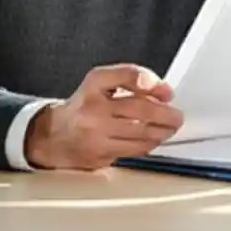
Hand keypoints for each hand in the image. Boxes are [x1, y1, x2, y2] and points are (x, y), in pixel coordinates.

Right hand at [25, 64, 183, 169]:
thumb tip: (163, 91)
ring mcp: (95, 133)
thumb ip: (131, 79)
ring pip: (139, 132)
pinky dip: (149, 144)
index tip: (167, 92)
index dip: (150, 82)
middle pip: (139, 109)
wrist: (54, 136)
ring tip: (170, 128)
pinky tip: (154, 139)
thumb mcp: (102, 82)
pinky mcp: (99, 154)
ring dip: (162, 131)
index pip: (126, 75)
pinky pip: (133, 149)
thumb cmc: (84, 107)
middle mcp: (93, 107)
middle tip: (176, 116)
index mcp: (94, 84)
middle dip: (165, 114)